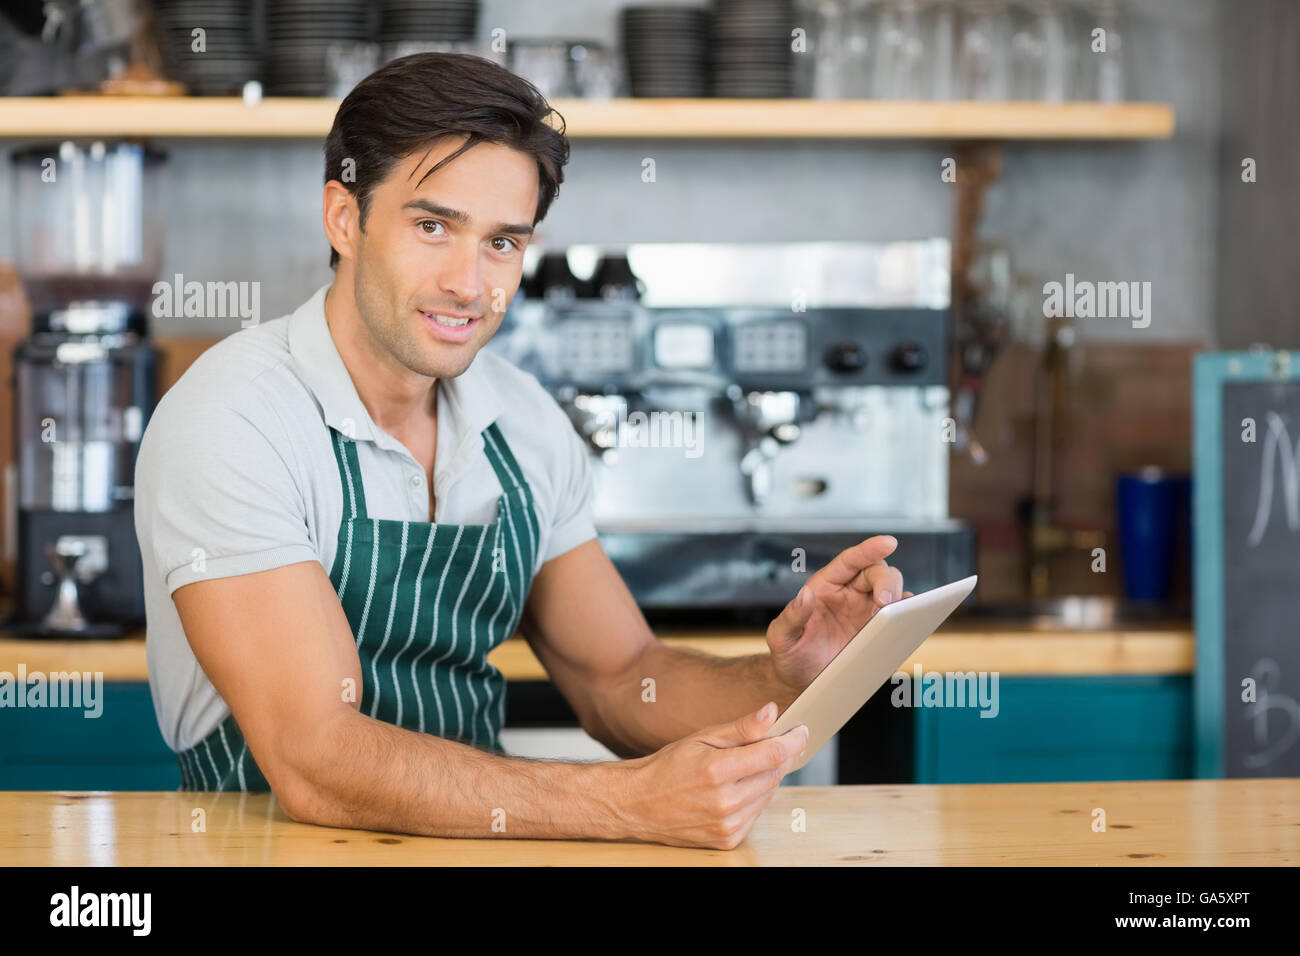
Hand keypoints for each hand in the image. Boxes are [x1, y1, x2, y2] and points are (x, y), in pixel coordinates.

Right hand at [617, 702, 807, 849]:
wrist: (639, 804)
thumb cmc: (669, 766)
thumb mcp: (702, 738)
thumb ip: (741, 727)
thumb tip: (773, 712)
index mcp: (717, 771)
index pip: (773, 754)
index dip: (793, 740)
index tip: (802, 730)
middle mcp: (725, 802)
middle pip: (774, 774)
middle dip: (779, 756)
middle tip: (775, 742)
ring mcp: (727, 824)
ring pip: (768, 794)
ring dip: (766, 778)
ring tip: (744, 767)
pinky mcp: (728, 839)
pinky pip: (756, 813)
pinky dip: (753, 798)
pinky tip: (735, 789)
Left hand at [766, 535, 912, 692]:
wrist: (802, 682)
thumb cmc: (789, 654)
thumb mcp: (781, 638)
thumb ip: (791, 617)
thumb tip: (805, 594)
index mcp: (824, 586)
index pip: (849, 560)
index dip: (869, 549)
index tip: (889, 542)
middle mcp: (848, 593)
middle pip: (876, 572)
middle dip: (886, 582)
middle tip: (884, 603)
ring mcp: (865, 611)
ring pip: (892, 590)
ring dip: (898, 598)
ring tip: (891, 616)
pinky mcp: (878, 630)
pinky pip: (899, 615)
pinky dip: (908, 614)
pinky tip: (907, 621)